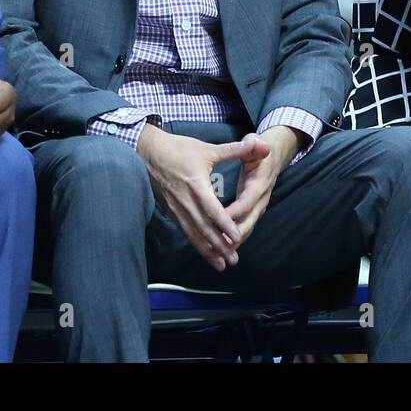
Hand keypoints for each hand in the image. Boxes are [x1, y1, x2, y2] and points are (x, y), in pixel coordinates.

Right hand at [137, 124, 264, 270]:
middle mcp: (186, 200)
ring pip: (194, 233)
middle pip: (204, 227)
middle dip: (219, 245)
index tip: (236, 237)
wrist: (148, 152)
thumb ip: (235, 150)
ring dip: (208, 250)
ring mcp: (177, 208)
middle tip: (233, 260)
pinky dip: (196, 244)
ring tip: (221, 265)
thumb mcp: (208, 149)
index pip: (212, 209)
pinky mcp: (171, 211)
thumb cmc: (179, 149)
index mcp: (196, 185)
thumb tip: (261, 145)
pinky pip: (185, 231)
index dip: (224, 224)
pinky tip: (205, 253)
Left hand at [224, 127, 300, 246]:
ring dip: (233, 243)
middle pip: (248, 222)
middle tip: (218, 247)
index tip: (220, 220)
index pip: (247, 202)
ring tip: (218, 255)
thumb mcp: (255, 143)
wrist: (274, 156)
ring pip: (246, 229)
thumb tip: (261, 144)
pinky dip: (232, 239)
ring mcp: (258, 207)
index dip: (235, 212)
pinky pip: (243, 228)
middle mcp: (260, 200)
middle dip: (233, 236)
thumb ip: (253, 145)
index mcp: (259, 184)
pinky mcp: (252, 211)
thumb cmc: (260, 149)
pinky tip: (220, 249)